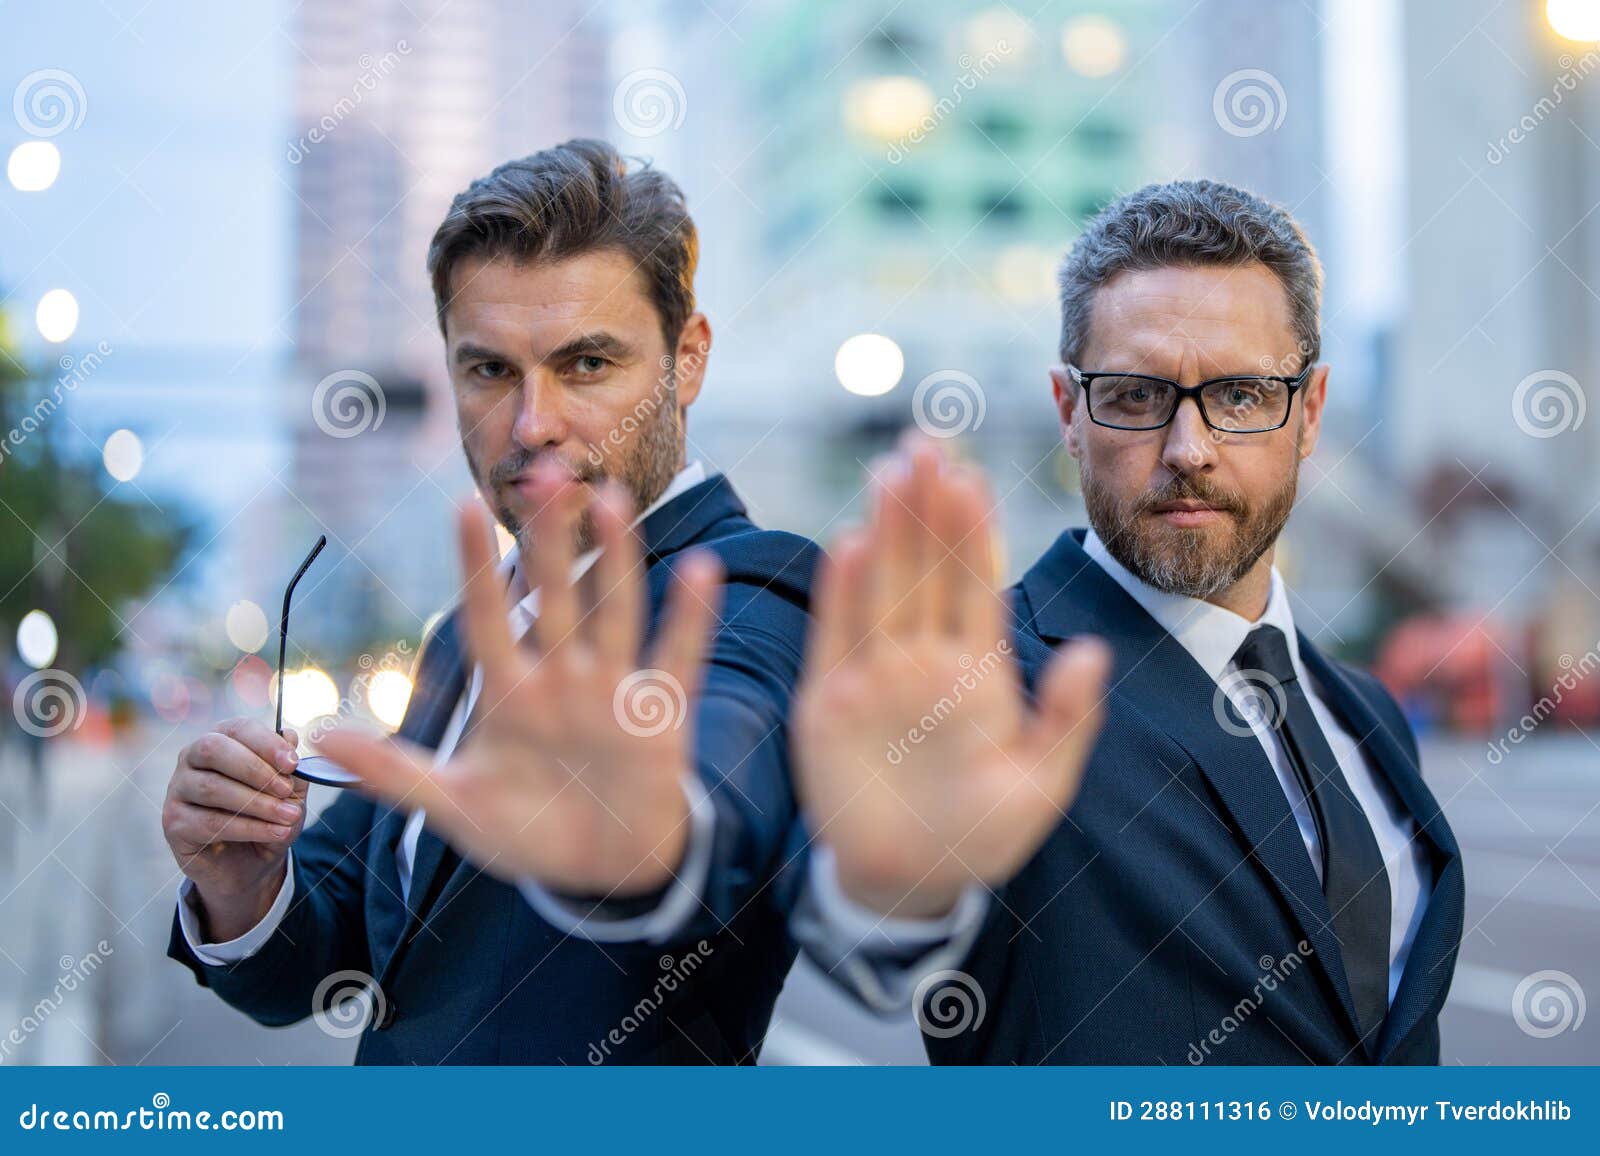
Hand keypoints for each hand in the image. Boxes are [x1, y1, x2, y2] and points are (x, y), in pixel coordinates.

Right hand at [163, 718, 307, 939]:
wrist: (249, 865)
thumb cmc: (267, 817)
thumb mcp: (288, 794)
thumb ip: (289, 768)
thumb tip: (290, 736)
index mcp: (222, 739)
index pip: (238, 728)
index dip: (266, 743)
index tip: (293, 764)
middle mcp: (192, 758)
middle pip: (213, 749)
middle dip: (255, 769)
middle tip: (286, 790)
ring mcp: (178, 789)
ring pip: (212, 788)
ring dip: (257, 803)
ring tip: (289, 817)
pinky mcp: (173, 822)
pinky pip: (210, 822)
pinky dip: (249, 828)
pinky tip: (276, 832)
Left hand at [318, 463, 722, 896]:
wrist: (600, 867)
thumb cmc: (525, 829)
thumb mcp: (454, 807)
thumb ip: (393, 774)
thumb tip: (316, 737)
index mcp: (509, 692)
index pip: (486, 616)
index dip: (475, 565)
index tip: (463, 505)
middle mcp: (561, 677)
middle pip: (554, 596)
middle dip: (548, 540)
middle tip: (546, 474)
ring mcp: (612, 689)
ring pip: (614, 611)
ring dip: (616, 558)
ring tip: (611, 500)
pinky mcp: (660, 712)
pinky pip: (676, 657)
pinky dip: (690, 617)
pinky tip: (701, 569)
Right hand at [793, 441, 1109, 917]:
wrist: (908, 885)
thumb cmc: (980, 838)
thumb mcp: (1039, 788)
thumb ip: (1064, 720)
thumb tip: (1094, 652)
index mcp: (979, 671)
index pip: (978, 585)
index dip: (975, 531)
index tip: (973, 476)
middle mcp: (925, 660)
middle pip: (926, 569)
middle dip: (926, 508)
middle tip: (926, 441)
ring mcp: (876, 676)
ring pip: (881, 587)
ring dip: (885, 531)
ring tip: (890, 471)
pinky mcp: (830, 702)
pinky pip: (836, 637)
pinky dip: (840, 594)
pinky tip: (848, 544)